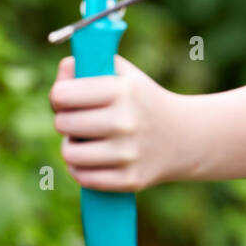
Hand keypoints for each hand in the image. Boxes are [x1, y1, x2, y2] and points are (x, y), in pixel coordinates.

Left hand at [50, 54, 181, 193]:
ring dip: (72, 146)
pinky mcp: (130, 179)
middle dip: (66, 121)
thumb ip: (89, 65)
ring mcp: (129, 153)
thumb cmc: (143, 101)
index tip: (69, 98)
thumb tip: (64, 71)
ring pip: (69, 153)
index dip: (60, 96)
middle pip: (62, 123)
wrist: (185, 137)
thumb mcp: (124, 75)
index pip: (62, 95)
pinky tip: (93, 159)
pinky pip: (83, 177)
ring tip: (87, 140)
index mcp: (122, 90)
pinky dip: (81, 168)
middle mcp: (126, 121)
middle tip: (82, 120)